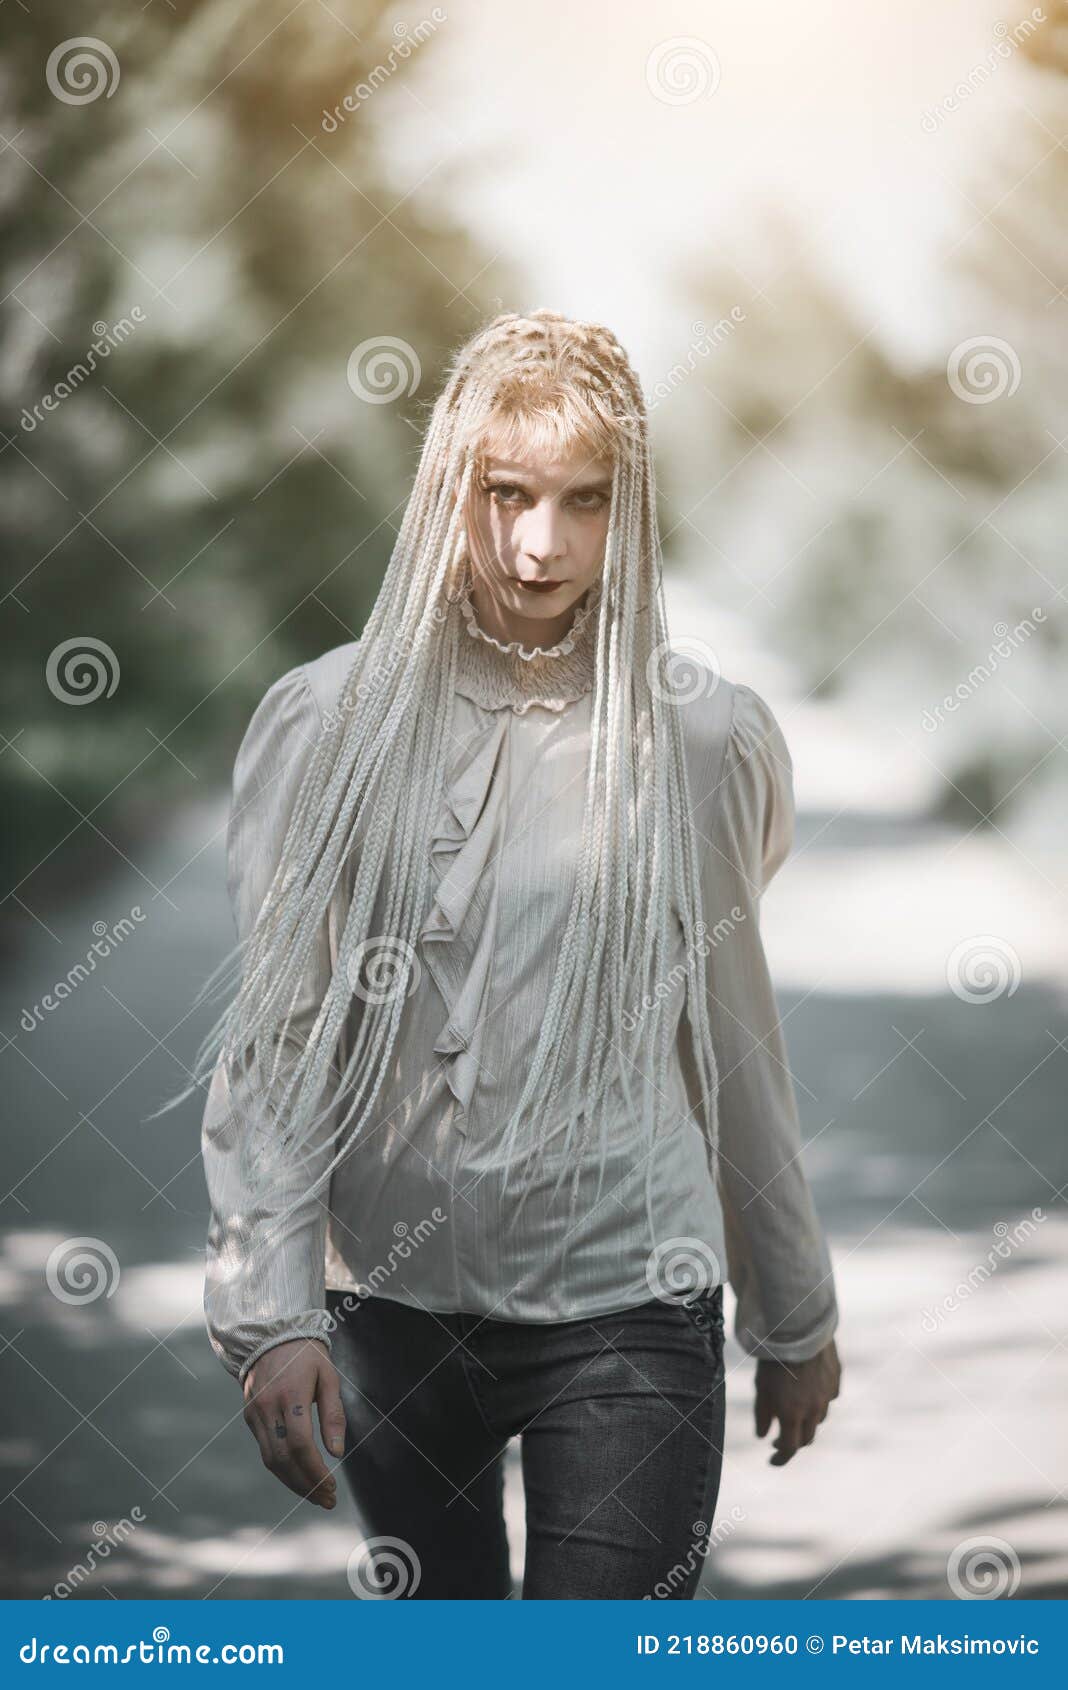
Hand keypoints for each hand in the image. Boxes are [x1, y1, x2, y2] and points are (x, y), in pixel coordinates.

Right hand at [242, 1338, 346, 1508]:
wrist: (271, 1335)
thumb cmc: (307, 1355)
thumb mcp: (329, 1377)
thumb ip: (333, 1414)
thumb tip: (337, 1453)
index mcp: (290, 1394)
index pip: (300, 1444)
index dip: (316, 1471)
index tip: (333, 1485)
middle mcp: (267, 1406)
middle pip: (284, 1458)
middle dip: (306, 1485)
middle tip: (328, 1500)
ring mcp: (254, 1412)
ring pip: (271, 1459)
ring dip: (293, 1483)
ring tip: (316, 1495)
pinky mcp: (249, 1416)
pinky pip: (264, 1450)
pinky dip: (282, 1468)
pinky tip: (299, 1476)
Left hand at [754, 1338, 840, 1465]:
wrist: (798, 1328)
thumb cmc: (773, 1357)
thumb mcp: (761, 1387)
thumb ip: (763, 1415)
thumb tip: (764, 1436)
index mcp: (793, 1414)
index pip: (790, 1448)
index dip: (780, 1458)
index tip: (772, 1460)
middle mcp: (814, 1409)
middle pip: (807, 1437)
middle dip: (793, 1441)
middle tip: (780, 1438)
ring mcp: (828, 1395)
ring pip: (819, 1418)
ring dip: (807, 1421)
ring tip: (794, 1411)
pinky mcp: (836, 1380)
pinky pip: (828, 1397)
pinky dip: (818, 1400)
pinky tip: (808, 1390)